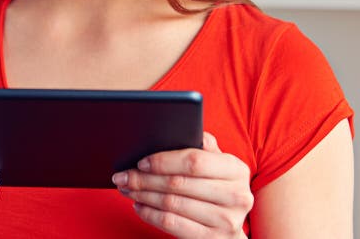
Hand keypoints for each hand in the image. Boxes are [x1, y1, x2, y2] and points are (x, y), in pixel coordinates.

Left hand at [112, 132, 252, 237]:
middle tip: (123, 175)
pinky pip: (172, 224)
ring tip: (127, 189)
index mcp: (236, 169)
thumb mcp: (218, 166)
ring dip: (143, 195)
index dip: (164, 160)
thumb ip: (202, 147)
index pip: (194, 161)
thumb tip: (175, 129)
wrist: (231, 231)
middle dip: (144, 178)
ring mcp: (226, 221)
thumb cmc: (218, 190)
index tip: (141, 161)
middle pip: (178, 183)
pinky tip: (139, 206)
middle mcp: (236, 195)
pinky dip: (150, 214)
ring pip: (172, 204)